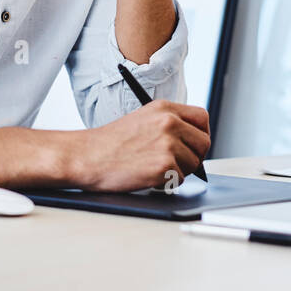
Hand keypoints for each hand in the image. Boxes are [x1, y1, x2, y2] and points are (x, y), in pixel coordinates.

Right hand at [71, 99, 210, 191]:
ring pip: (193, 164)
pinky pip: (180, 179)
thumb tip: (193, 141)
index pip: (202, 118)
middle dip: (194, 156)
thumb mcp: (142, 119)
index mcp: (165, 108)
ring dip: (178, 171)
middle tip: (176, 163)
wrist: (86, 156)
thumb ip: (168, 124)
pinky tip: (148, 176)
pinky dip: (167, 183)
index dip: (201, 134)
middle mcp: (169, 122)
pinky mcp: (164, 166)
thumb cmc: (110, 143)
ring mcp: (168, 144)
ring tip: (153, 168)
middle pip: (203, 143)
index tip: (193, 145)